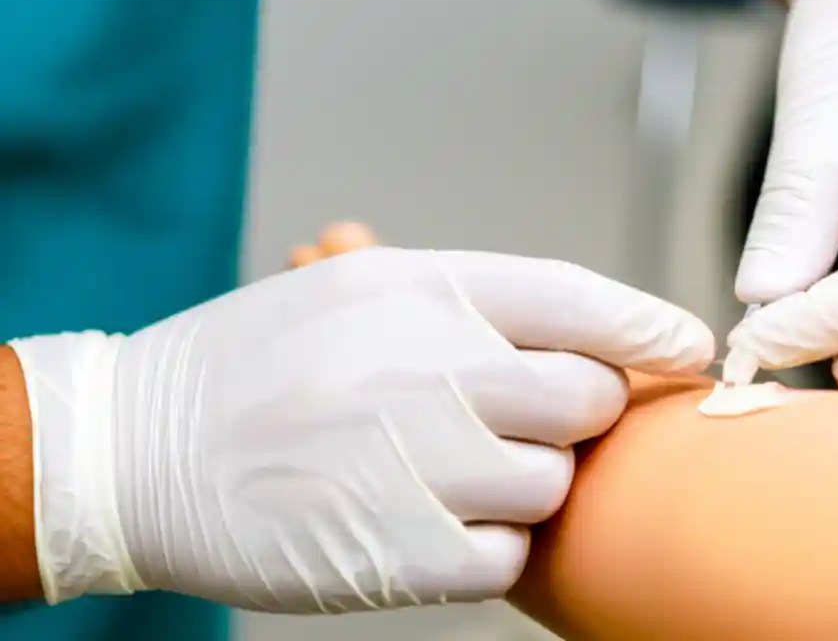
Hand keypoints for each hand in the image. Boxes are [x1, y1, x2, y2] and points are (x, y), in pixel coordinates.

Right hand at [14, 247, 712, 611]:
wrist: (140, 452)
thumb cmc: (260, 367)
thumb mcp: (357, 293)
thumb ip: (474, 306)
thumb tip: (595, 332)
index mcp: (419, 289)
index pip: (578, 300)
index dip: (649, 326)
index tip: (690, 346)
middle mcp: (426, 367)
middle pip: (588, 398)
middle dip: (580, 412)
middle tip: (538, 418)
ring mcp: (415, 463)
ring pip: (554, 482)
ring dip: (527, 481)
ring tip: (458, 469)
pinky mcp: (401, 552)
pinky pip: (509, 554)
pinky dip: (490, 544)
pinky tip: (438, 521)